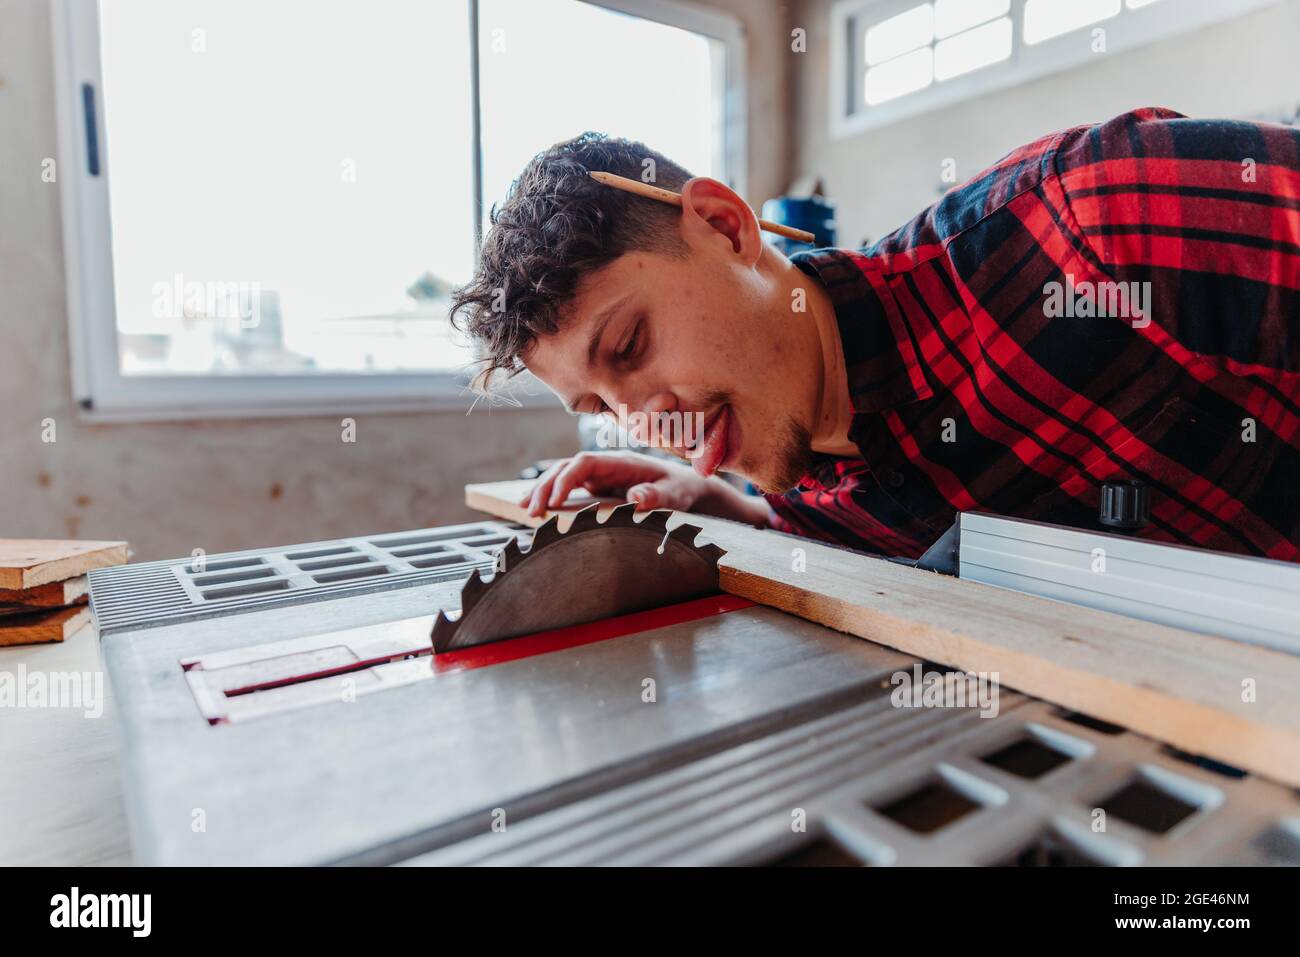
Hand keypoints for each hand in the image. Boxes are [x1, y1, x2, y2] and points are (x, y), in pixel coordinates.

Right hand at [519, 450, 771, 526]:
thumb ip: (657, 496)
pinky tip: (535, 509)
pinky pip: (569, 489)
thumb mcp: (675, 494)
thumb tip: (637, 498)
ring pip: (562, 477)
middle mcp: (605, 466)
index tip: (554, 501)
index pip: (584, 463)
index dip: (566, 479)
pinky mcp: (597, 488)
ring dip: (542, 490)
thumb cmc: (682, 489)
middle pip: (566, 468)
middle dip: (545, 486)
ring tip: (524, 509)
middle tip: (530, 509)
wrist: (688, 488)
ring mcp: (599, 476)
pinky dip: (551, 496)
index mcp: (621, 462)